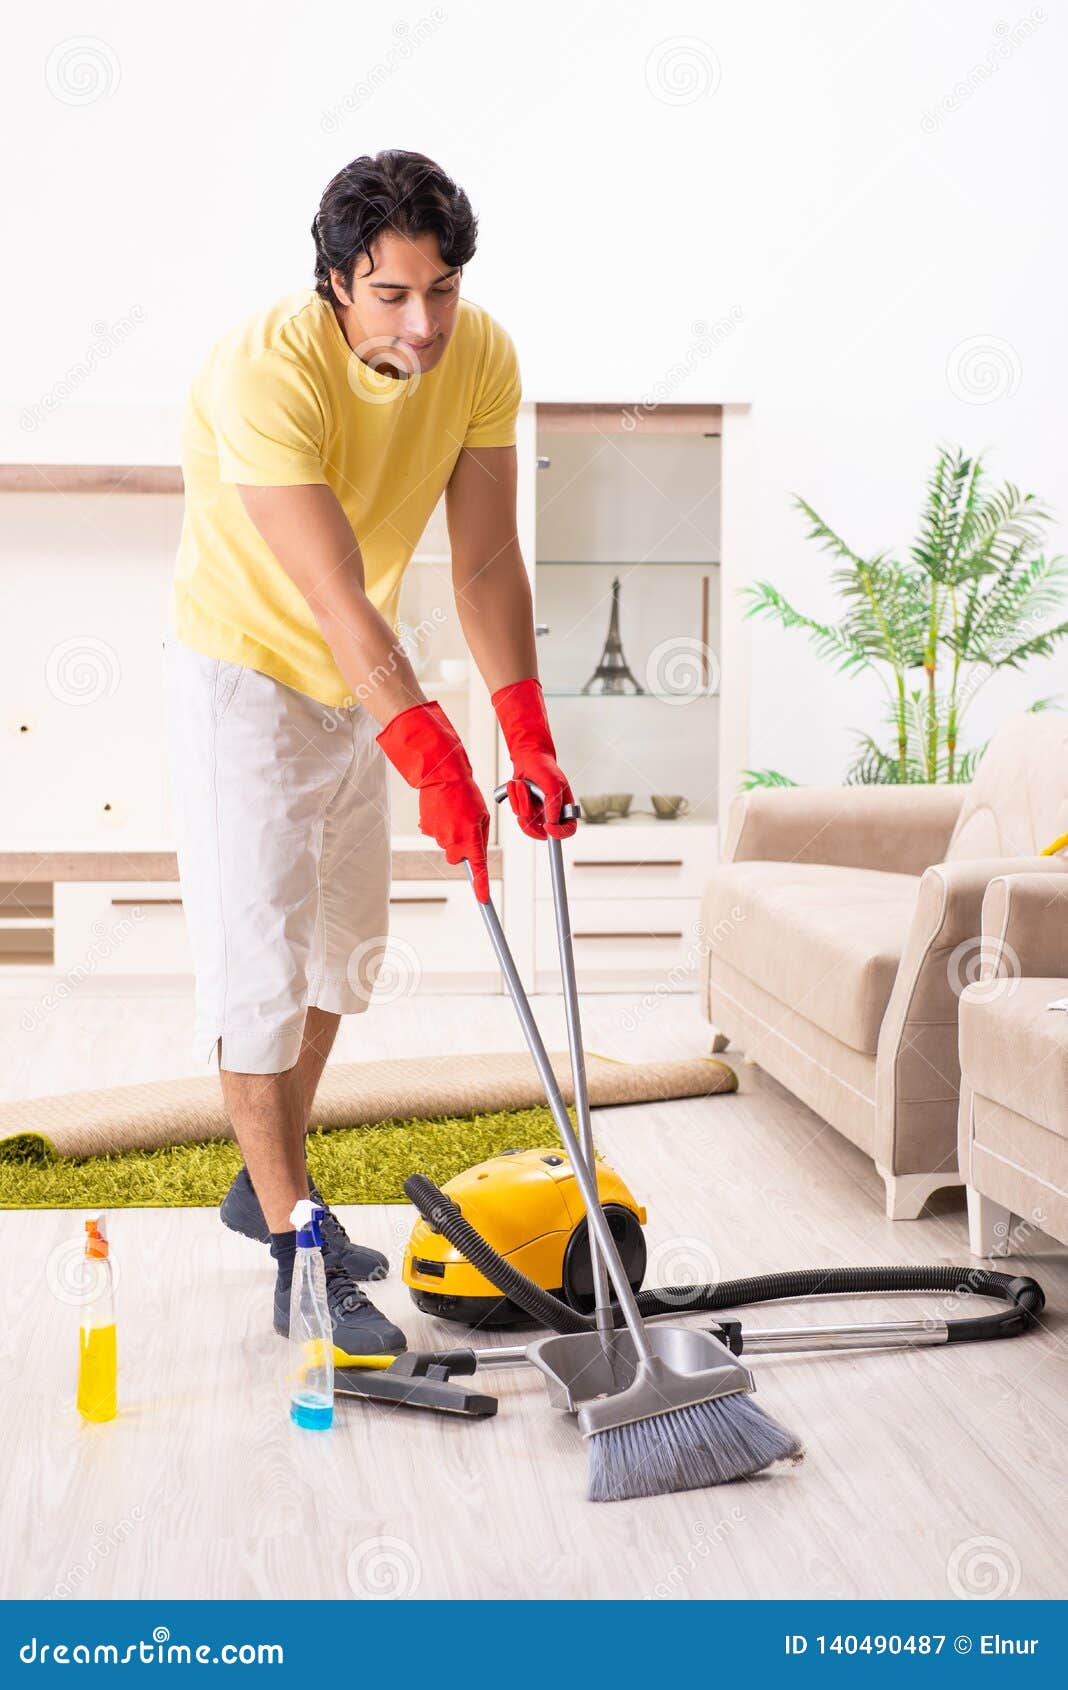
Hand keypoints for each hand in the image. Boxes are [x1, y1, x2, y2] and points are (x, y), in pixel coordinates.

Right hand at [376, 701, 490, 899]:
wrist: (442, 775)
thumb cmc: (467, 793)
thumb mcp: (483, 816)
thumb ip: (480, 838)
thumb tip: (474, 852)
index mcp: (470, 838)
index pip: (477, 869)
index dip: (481, 886)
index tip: (483, 899)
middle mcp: (453, 842)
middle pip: (458, 857)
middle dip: (462, 848)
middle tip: (466, 827)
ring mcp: (437, 836)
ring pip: (447, 844)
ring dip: (452, 833)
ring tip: (455, 812)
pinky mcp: (426, 829)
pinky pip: (436, 834)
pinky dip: (440, 826)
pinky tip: (443, 811)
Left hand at [491, 677, 576, 840]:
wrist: (527, 758)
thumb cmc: (544, 767)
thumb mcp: (553, 782)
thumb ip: (554, 802)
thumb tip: (552, 821)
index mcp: (565, 808)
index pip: (568, 829)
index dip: (559, 833)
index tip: (548, 826)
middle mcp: (552, 813)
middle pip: (543, 833)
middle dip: (531, 820)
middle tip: (525, 809)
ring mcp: (537, 812)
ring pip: (526, 822)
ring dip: (520, 801)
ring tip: (521, 785)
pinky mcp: (524, 809)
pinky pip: (517, 812)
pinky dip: (514, 798)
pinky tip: (517, 785)